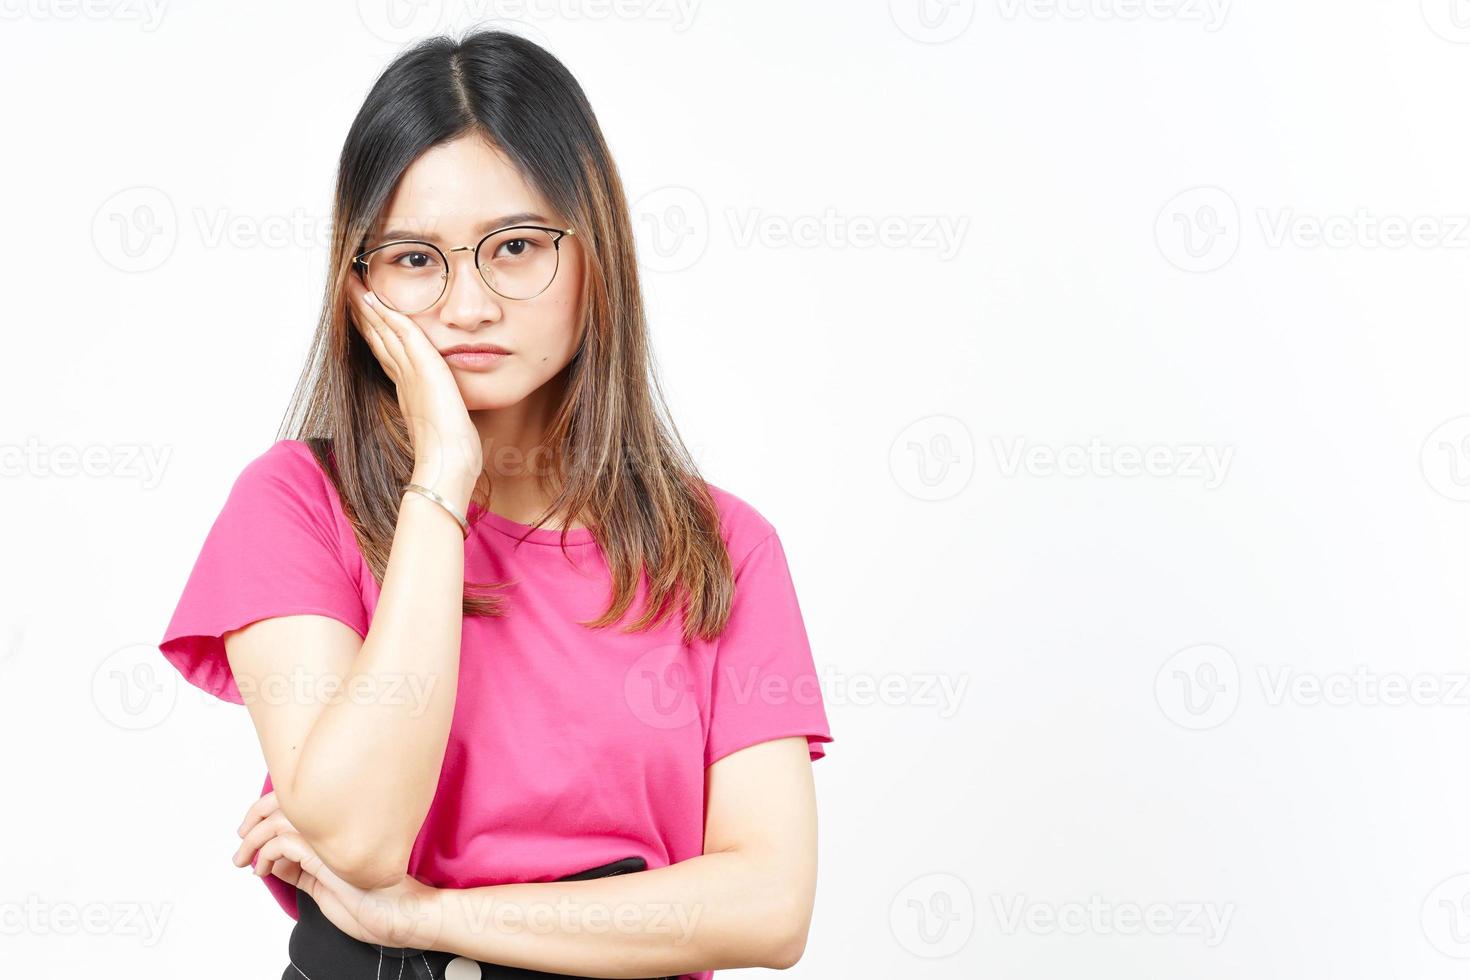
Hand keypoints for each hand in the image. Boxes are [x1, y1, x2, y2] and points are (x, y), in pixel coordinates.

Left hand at [233, 792, 443, 948]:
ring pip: (280, 819)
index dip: (269, 810)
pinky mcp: (328, 854)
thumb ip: (303, 869)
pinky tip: (265, 870)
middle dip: (255, 816)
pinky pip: (283, 842)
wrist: (400, 916)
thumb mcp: (326, 885)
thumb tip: (274, 861)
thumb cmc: (371, 905)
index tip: (251, 830)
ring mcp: (333, 836)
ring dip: (253, 839)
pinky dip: (266, 854)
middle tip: (241, 837)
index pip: (297, 803)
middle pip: (286, 801)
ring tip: (243, 859)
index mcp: (339, 829)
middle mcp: (336, 825)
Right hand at [345, 273, 482, 505]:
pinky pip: (402, 333)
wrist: (448, 467)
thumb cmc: (451, 456)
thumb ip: (439, 415)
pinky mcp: (422, 369)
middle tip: (349, 291)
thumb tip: (445, 416)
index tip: (363, 314)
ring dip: (368, 307)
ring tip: (354, 286)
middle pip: (378, 339)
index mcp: (408, 391)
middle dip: (364, 314)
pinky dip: (388, 314)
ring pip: (383, 332)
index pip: (386, 353)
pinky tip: (375, 297)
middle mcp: (404, 379)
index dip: (373, 332)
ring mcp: (410, 374)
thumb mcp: (445, 426)